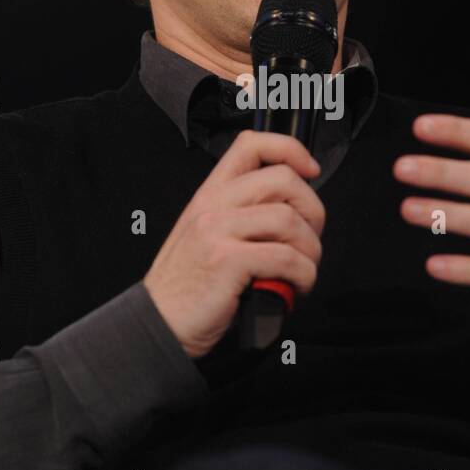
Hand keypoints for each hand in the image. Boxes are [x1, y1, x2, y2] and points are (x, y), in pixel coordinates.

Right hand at [144, 129, 324, 359]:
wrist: (157, 324)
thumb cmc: (186, 287)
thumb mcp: (206, 236)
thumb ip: (241, 216)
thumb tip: (292, 210)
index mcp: (209, 194)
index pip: (251, 145)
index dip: (290, 149)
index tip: (310, 170)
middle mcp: (212, 206)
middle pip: (283, 180)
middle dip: (312, 210)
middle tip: (309, 239)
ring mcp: (218, 231)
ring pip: (290, 220)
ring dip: (310, 250)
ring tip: (301, 270)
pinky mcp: (228, 261)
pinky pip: (287, 258)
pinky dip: (303, 275)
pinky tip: (294, 287)